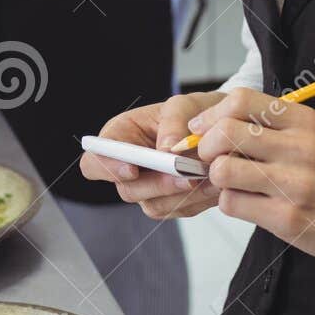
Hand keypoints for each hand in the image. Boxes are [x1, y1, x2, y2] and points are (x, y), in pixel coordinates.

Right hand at [78, 91, 224, 219]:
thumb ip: (173, 123)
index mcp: (119, 137)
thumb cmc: (193, 112)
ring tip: (209, 177)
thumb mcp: (184, 105)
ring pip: (154, 205)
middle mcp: (128, 167)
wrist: (220, 129)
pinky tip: (213, 185)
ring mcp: (147, 188)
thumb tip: (167, 149)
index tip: (133, 169)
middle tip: (185, 177)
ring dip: (182, 194)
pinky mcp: (169, 202)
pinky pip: (177, 209)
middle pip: (126, 189)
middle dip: (157, 184)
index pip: (94, 162)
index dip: (108, 169)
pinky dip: (197, 199)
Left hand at [190, 87, 314, 275]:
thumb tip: (209, 128)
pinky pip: (232, 204)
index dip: (211, 115)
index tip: (201, 129)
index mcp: (303, 121)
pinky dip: (230, 203)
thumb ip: (268, 128)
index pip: (242, 100)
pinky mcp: (287, 217)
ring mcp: (293, 184)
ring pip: (223, 170)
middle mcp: (299, 148)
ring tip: (232, 184)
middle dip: (206, 147)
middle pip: (225, 133)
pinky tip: (248, 204)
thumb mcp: (310, 137)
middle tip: (211, 160)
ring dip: (217, 179)